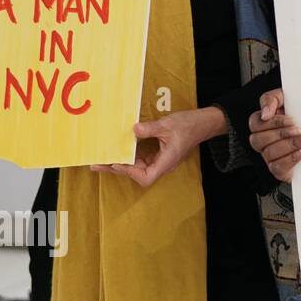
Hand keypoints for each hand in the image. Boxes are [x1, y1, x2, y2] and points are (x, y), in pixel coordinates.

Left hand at [91, 106, 227, 186]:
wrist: (204, 123)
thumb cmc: (189, 125)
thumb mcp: (169, 124)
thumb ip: (151, 128)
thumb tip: (133, 129)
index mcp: (167, 161)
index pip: (146, 177)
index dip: (130, 173)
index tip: (117, 163)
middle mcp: (162, 164)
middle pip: (137, 174)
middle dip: (116, 169)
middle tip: (96, 164)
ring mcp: (160, 160)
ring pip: (137, 167)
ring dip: (120, 163)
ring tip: (101, 159)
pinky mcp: (158, 154)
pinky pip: (140, 159)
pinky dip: (128, 155)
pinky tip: (117, 150)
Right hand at [249, 88, 300, 182]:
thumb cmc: (299, 112)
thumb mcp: (286, 98)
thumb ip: (272, 99)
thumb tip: (265, 114)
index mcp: (261, 124)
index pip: (255, 123)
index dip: (273, 122)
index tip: (291, 119)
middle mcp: (262, 142)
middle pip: (258, 140)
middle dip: (281, 134)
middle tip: (299, 129)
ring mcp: (269, 157)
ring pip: (269, 154)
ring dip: (289, 145)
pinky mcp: (280, 170)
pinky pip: (277, 168)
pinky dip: (291, 159)